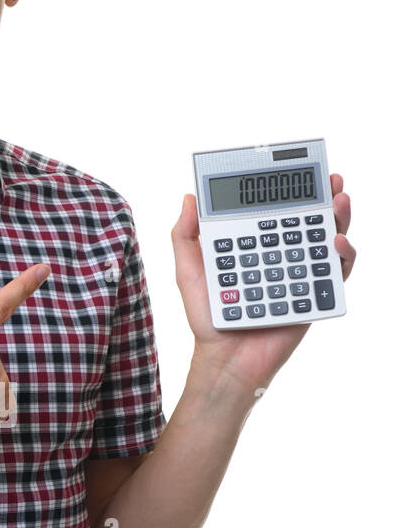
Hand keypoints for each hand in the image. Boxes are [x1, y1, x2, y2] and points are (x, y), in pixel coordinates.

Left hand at [171, 174, 355, 393]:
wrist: (224, 359)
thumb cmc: (206, 318)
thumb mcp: (189, 272)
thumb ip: (186, 236)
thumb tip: (188, 198)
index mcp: (255, 245)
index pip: (274, 211)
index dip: (287, 189)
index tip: (293, 169)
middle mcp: (280, 256)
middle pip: (309, 220)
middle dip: (324, 196)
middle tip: (331, 180)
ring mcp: (299, 275)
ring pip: (328, 241)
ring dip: (339, 217)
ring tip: (338, 202)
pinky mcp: (313, 297)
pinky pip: (335, 274)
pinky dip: (342, 256)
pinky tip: (335, 243)